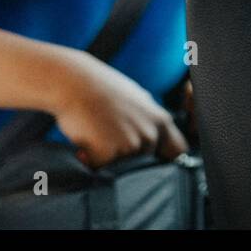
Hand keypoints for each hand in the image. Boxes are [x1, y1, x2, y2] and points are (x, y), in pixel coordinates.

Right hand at [49, 50, 188, 167]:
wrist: (73, 83)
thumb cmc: (102, 88)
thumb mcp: (138, 100)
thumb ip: (149, 121)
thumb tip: (155, 136)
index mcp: (161, 120)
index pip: (177, 150)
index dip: (166, 157)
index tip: (154, 157)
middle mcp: (150, 134)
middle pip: (144, 159)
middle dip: (127, 154)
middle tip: (110, 134)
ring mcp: (130, 145)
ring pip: (121, 165)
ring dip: (107, 156)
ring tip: (97, 132)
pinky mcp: (108, 154)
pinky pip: (99, 167)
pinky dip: (90, 159)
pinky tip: (86, 140)